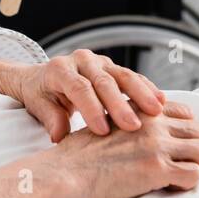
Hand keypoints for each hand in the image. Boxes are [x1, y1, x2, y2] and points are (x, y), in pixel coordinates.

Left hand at [0, 48, 168, 141]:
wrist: (42, 77)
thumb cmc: (40, 95)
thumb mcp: (37, 105)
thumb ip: (49, 118)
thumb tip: (59, 137)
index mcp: (60, 69)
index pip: (78, 88)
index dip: (92, 109)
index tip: (103, 130)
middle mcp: (81, 60)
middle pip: (104, 81)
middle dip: (120, 104)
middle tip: (134, 126)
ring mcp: (99, 61)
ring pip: (123, 76)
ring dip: (142, 94)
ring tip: (157, 111)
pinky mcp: (113, 67)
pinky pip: (132, 77)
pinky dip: (147, 88)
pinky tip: (161, 101)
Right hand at [50, 100, 198, 197]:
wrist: (67, 172)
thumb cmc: (79, 154)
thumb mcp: (106, 122)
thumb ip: (128, 120)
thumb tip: (141, 132)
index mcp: (141, 110)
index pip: (185, 112)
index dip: (184, 131)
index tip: (174, 145)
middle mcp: (153, 123)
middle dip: (193, 148)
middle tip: (179, 163)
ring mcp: (157, 146)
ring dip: (193, 165)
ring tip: (175, 176)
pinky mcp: (157, 170)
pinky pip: (194, 176)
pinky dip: (185, 184)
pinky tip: (167, 188)